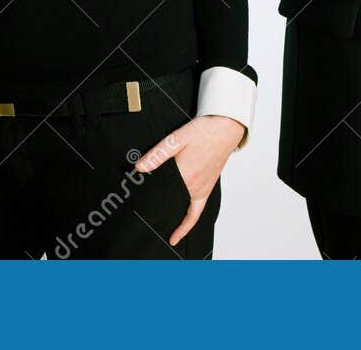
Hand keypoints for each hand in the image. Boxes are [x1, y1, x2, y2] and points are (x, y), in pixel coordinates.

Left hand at [134, 114, 244, 244]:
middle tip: (140, 219)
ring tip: (155, 227)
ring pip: (182, 212)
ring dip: (169, 221)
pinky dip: (187, 224)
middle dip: (155, 212)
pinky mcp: (207, 189)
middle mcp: (193, 186)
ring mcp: (201, 189)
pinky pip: (196, 213)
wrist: (226, 128)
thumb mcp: (176, 139)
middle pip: (169, 203)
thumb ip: (157, 154)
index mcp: (184, 174)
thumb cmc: (203, 131)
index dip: (146, 199)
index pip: (161, 193)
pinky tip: (179, 232)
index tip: (134, 207)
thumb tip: (139, 167)